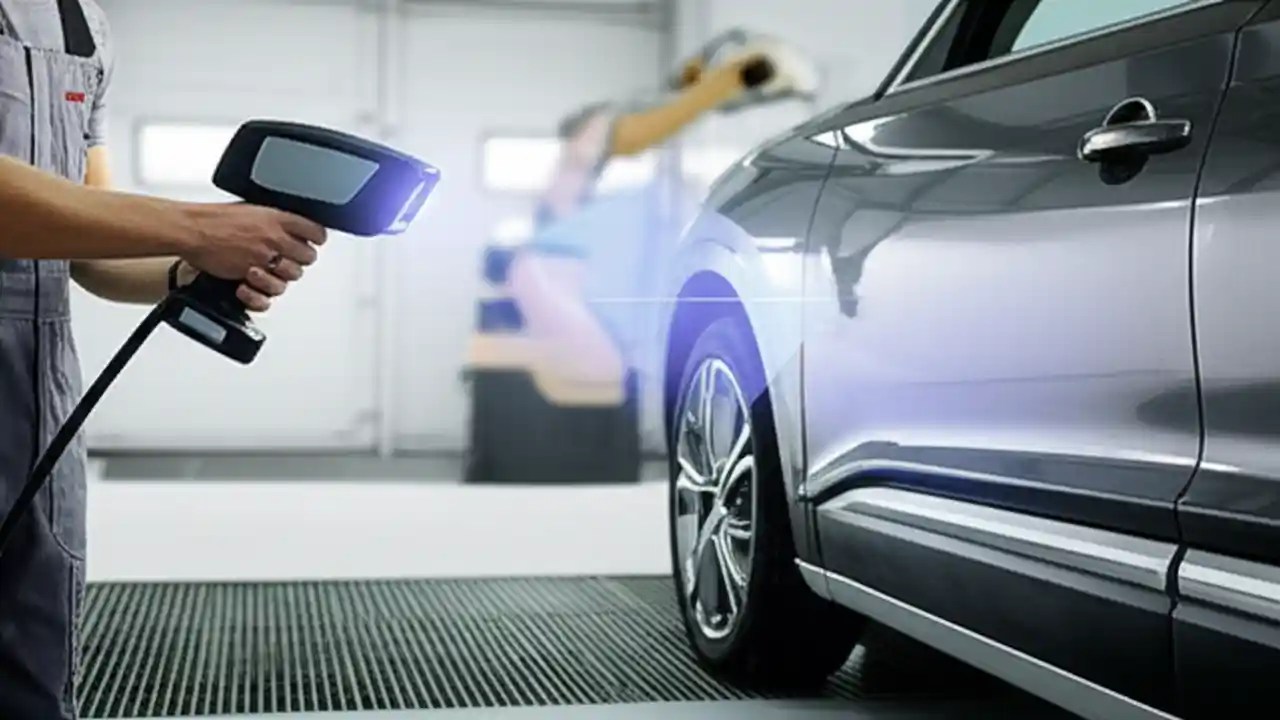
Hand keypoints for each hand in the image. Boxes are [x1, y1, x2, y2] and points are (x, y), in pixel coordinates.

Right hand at [180, 203, 326, 311]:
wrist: (191, 229)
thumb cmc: (214, 218)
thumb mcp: (251, 209)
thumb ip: (272, 219)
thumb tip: (287, 226)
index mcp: (277, 218)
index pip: (316, 231)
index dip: (316, 238)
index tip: (314, 241)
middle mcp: (275, 239)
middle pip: (308, 257)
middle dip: (300, 259)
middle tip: (289, 258)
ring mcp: (264, 260)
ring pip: (292, 276)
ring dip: (282, 275)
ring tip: (268, 271)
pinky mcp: (250, 278)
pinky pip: (269, 296)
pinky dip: (263, 294)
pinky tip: (254, 287)